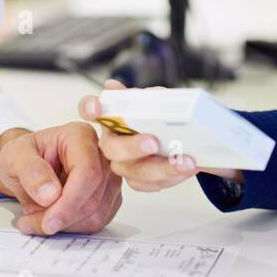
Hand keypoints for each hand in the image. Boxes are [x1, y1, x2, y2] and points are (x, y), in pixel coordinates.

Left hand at [0, 122, 121, 235]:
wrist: (26, 167)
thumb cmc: (22, 156)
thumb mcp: (13, 157)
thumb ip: (30, 171)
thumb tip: (51, 194)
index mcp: (80, 136)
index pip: (88, 172)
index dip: (70, 201)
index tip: (48, 222)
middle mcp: (100, 155)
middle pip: (93, 198)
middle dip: (61, 217)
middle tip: (29, 220)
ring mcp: (108, 178)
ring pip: (96, 215)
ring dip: (64, 225)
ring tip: (35, 216)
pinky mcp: (108, 198)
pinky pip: (96, 222)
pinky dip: (70, 228)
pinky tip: (50, 217)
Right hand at [78, 80, 223, 191]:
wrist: (181, 139)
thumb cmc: (160, 118)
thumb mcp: (156, 101)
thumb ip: (147, 96)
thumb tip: (143, 93)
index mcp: (111, 117)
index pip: (90, 109)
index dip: (89, 108)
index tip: (96, 107)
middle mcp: (112, 143)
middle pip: (111, 148)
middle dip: (132, 146)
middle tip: (153, 142)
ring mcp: (124, 164)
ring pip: (135, 171)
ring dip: (163, 167)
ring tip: (186, 161)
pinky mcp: (139, 180)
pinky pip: (151, 184)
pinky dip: (172, 176)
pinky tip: (186, 169)